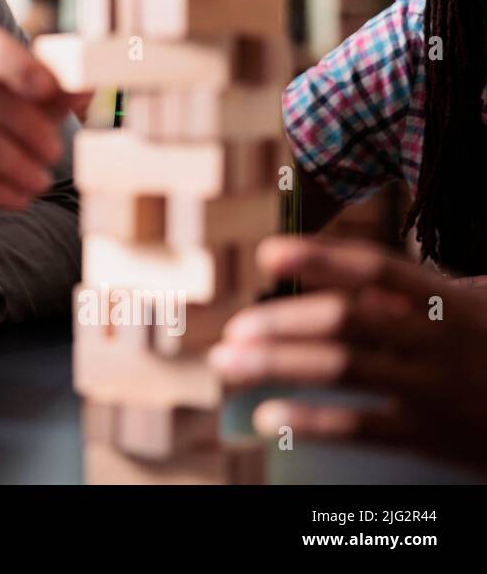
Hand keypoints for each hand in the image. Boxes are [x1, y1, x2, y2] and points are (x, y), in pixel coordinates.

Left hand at [209, 235, 486, 473]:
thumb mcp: (479, 307)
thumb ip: (418, 296)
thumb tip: (358, 290)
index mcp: (450, 302)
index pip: (377, 269)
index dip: (320, 257)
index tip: (268, 253)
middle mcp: (440, 342)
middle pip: (346, 322)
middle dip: (280, 322)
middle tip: (234, 328)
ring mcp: (436, 390)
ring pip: (343, 372)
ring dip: (277, 365)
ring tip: (228, 363)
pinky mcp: (434, 437)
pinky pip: (361, 429)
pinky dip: (310, 422)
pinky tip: (267, 416)